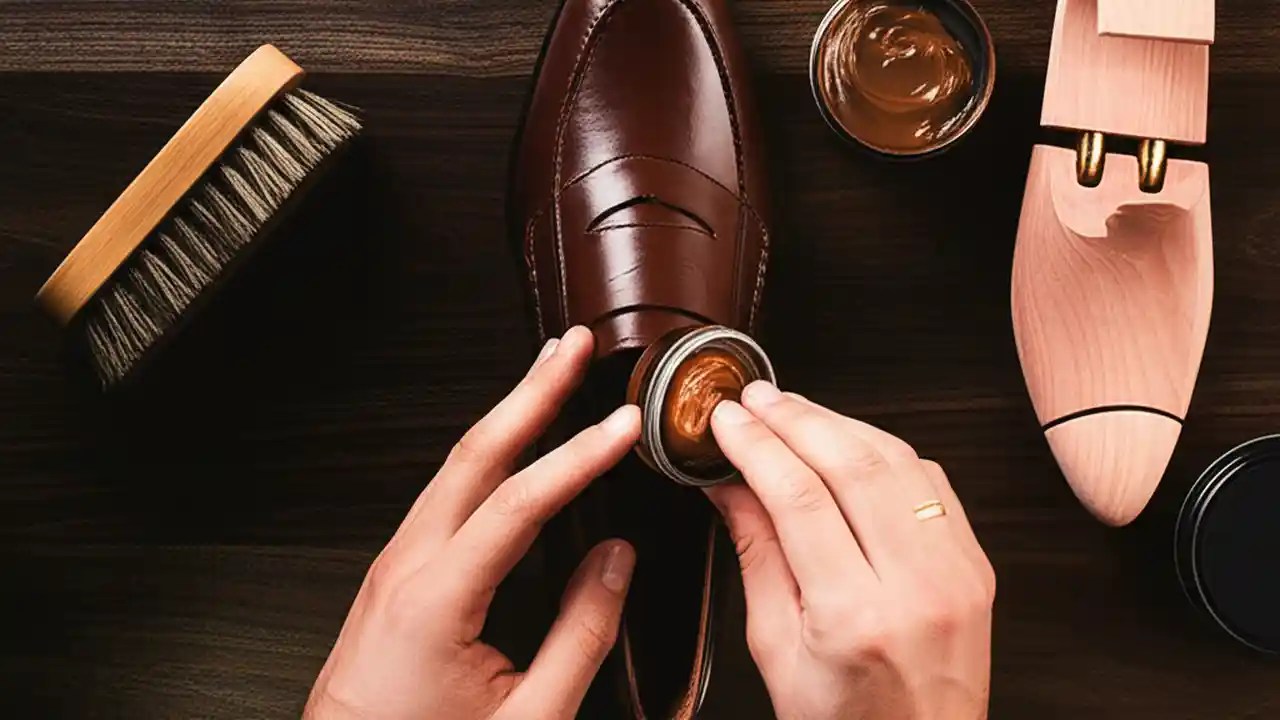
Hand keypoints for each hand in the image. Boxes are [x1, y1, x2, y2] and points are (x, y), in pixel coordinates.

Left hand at [305, 327, 641, 719]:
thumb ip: (579, 637)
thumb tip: (615, 563)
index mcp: (435, 601)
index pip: (518, 504)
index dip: (578, 456)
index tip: (621, 423)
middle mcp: (406, 567)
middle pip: (474, 454)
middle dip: (530, 391)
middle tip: (574, 345)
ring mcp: (395, 564)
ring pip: (456, 466)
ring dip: (508, 413)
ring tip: (551, 375)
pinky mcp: (397, 572)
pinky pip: (447, 492)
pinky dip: (489, 453)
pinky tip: (513, 442)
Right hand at [707, 382, 994, 719]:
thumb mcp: (774, 647)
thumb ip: (756, 555)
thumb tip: (729, 485)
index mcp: (855, 617)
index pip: (799, 498)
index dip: (756, 446)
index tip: (726, 422)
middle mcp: (917, 587)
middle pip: (852, 464)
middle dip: (795, 418)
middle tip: (755, 399)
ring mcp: (956, 572)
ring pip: (897, 460)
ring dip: (839, 422)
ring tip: (793, 409)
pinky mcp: (974, 564)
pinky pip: (930, 481)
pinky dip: (884, 450)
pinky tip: (848, 441)